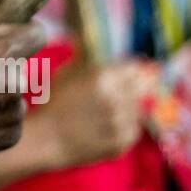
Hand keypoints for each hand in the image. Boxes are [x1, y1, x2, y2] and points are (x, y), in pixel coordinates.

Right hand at [37, 61, 154, 170]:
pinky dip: (124, 126)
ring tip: (105, 112)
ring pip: (138, 108)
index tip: (130, 74)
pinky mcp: (124, 140)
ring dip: (128, 107)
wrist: (46, 138)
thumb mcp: (68, 71)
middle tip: (120, 93)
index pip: (135, 68)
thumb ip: (91, 60)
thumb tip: (102, 49)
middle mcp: (117, 98)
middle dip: (134, 88)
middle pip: (143, 87)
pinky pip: (134, 128)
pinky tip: (105, 126)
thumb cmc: (54, 102)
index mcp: (104, 77)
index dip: (132, 70)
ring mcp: (122, 121)